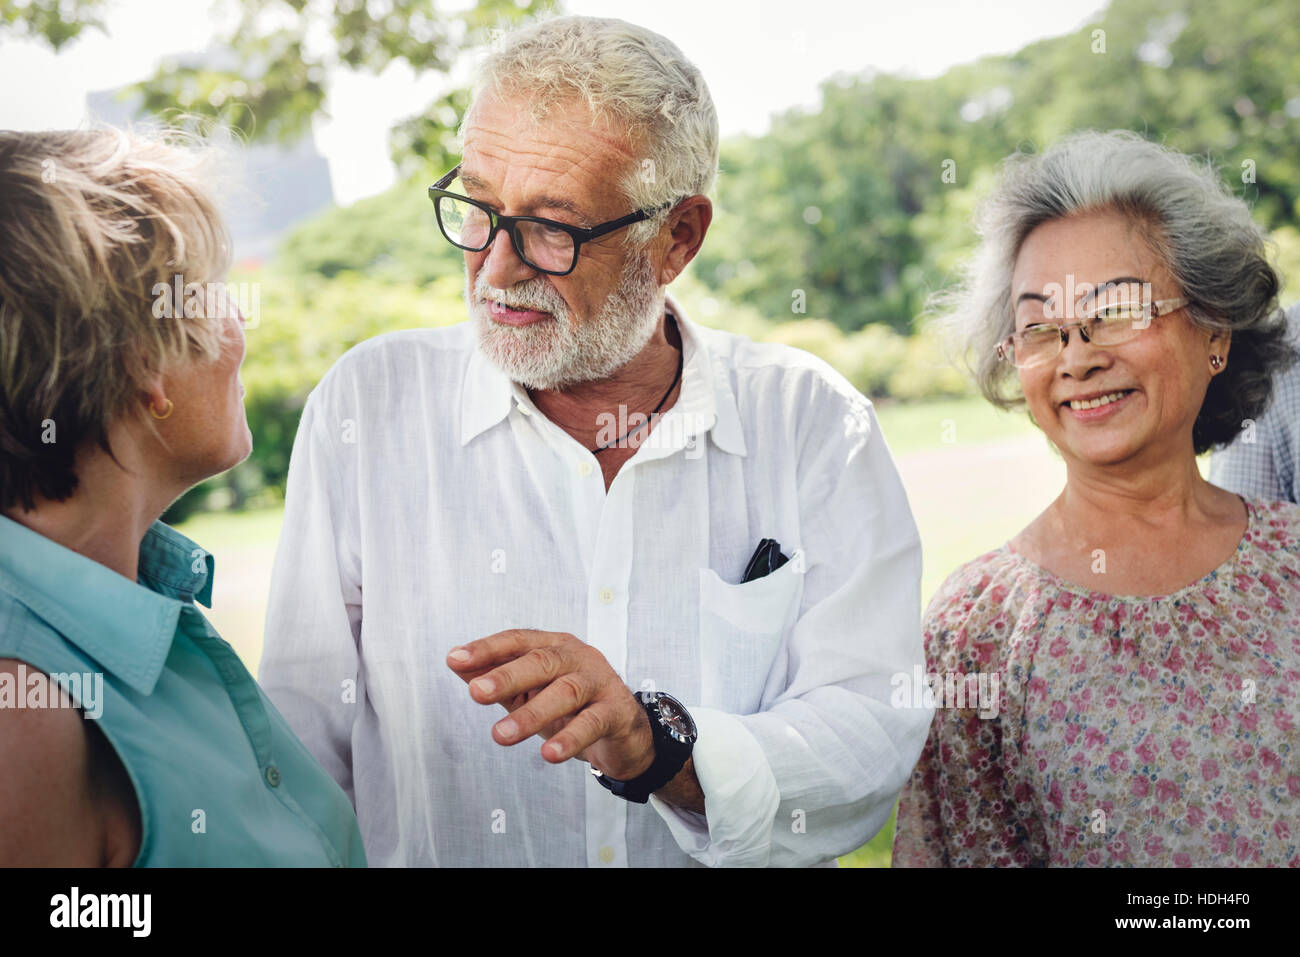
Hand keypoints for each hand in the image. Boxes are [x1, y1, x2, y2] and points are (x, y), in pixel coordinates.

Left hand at [446, 629, 655, 780]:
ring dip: (531, 715)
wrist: (623, 733)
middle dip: (506, 677)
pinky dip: (570, 739)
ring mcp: (599, 682)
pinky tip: (550, 754)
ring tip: (501, 735)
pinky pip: (592, 723)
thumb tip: (455, 662)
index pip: (518, 641)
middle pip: (542, 662)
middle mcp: (577, 657)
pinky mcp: (616, 711)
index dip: (487, 649)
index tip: (455, 659)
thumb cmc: (571, 707)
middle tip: (476, 694)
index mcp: (553, 646)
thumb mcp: (530, 690)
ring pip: (565, 693)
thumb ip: (497, 677)